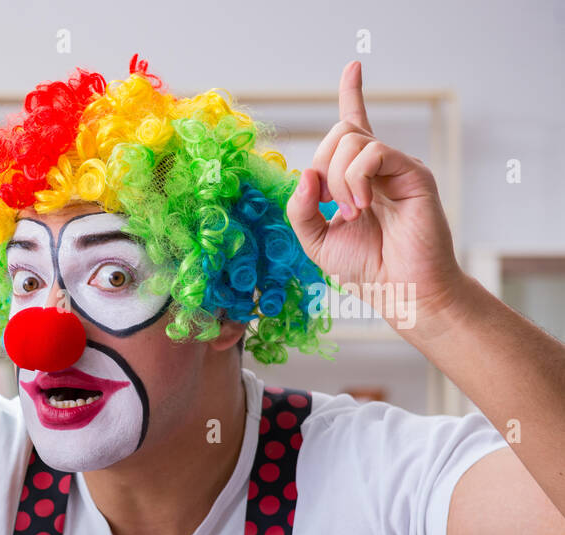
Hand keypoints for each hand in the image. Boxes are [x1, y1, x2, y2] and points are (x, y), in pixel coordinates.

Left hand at [285, 61, 467, 327]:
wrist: (401, 290)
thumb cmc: (365, 268)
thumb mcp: (316, 240)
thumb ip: (301, 209)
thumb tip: (304, 175)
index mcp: (356, 177)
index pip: (355, 125)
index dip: (353, 94)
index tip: (354, 66)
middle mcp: (378, 167)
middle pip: (339, 133)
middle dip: (323, 167)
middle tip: (334, 206)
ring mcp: (396, 167)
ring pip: (351, 141)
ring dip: (339, 180)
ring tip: (353, 213)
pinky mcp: (412, 174)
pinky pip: (372, 153)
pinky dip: (357, 179)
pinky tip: (363, 206)